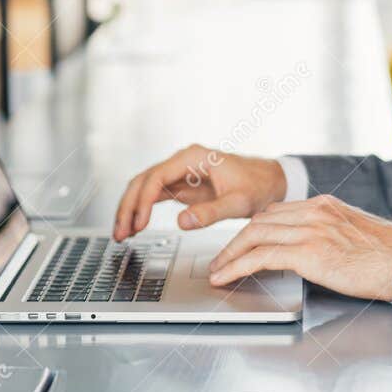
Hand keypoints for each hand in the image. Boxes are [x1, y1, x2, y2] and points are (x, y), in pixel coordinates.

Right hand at [113, 144, 286, 240]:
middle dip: (128, 207)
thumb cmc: (258, 185)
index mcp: (193, 157)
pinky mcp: (181, 186)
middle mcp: (182, 162)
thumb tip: (181, 222)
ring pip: (143, 188)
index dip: (143, 201)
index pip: (157, 176)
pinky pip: (153, 196)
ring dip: (130, 209)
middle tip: (120, 233)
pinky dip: (141, 211)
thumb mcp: (239, 201)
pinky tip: (134, 227)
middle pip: (143, 181)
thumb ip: (211, 212)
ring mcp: (179, 173)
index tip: (139, 223)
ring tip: (121, 234)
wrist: (270, 181)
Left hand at [207, 195, 391, 299]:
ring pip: (254, 236)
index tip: (242, 242)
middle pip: (260, 221)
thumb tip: (319, 251)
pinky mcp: (309, 252)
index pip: (277, 212)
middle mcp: (315, 211)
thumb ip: (332, 235)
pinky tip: (227, 277)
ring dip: (229, 255)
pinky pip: (262, 257)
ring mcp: (311, 229)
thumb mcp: (357, 234)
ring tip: (217, 271)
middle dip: (235, 241)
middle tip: (220, 258)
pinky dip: (238, 266)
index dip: (254, 229)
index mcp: (326, 205)